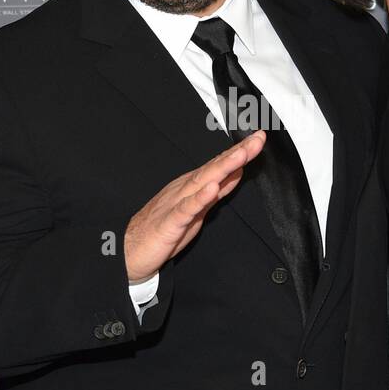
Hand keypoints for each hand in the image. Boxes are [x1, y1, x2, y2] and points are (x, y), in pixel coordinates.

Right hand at [124, 131, 265, 282]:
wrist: (130, 250)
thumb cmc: (163, 229)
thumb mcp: (199, 209)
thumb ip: (218, 192)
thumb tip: (237, 174)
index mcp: (192, 186)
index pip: (219, 165)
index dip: (240, 152)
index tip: (258, 139)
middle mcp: (185, 189)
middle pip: (215, 168)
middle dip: (237, 154)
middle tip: (257, 140)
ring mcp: (176, 203)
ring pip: (203, 182)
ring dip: (222, 168)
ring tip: (240, 156)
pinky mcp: (170, 222)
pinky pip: (186, 209)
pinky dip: (200, 198)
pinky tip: (212, 188)